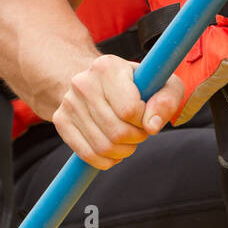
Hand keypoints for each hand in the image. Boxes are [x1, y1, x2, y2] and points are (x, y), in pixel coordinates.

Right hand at [52, 54, 183, 169]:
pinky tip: (115, 151)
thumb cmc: (139, 84)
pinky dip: (106, 160)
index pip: (130, 110)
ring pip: (104, 147)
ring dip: (124, 151)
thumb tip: (152, 126)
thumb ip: (166, 100)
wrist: (101, 82)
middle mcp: (83, 82)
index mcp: (108, 67)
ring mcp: (69, 102)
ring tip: (129, 139)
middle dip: (136, 138)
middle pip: (117, 132)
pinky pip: (87, 154)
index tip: (145, 115)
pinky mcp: (61, 120)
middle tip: (140, 131)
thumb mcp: (162, 84)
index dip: (143, 120)